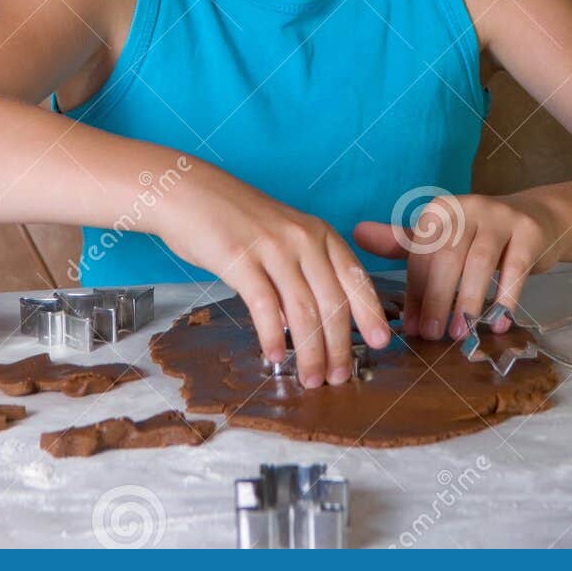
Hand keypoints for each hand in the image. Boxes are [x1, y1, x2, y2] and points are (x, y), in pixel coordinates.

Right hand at [159, 166, 391, 385]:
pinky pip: (263, 304)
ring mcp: (271, 247)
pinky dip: (272, 335)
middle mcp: (301, 237)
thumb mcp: (282, 237)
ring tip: (311, 379)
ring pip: (303, 309)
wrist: (189, 191)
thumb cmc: (235, 219)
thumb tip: (308, 325)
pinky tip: (275, 357)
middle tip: (339, 377)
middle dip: (340, 345)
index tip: (382, 342)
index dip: (370, 311)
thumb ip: (300, 274)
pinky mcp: (239, 258)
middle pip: (332, 300)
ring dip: (311, 350)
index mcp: (318, 232)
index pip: (354, 276)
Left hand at [353, 192, 560, 339]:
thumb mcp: (440, 238)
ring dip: (468, 301)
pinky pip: (516, 268)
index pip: (421, 254)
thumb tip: (356, 234)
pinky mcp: (529, 231)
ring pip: (480, 262)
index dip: (415, 292)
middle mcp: (468, 206)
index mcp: (440, 211)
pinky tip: (498, 323)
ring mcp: (500, 216)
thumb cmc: (478, 236)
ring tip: (460, 334)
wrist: (535, 220)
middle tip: (433, 336)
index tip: (412, 328)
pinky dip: (506, 298)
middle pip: (447, 258)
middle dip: (437, 300)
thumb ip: (401, 244)